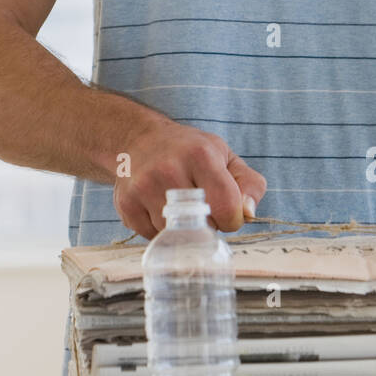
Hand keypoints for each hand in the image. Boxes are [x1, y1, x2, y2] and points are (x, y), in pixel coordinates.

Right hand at [113, 121, 266, 238]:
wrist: (139, 139)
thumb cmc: (189, 151)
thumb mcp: (225, 156)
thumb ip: (249, 185)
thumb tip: (248, 214)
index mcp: (200, 155)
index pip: (227, 209)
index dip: (232, 218)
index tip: (224, 210)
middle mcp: (169, 169)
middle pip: (202, 226)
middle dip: (207, 224)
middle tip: (201, 207)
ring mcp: (143, 187)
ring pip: (176, 235)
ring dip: (182, 229)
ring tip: (178, 205)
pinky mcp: (126, 204)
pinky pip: (152, 236)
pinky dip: (159, 229)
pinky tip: (157, 207)